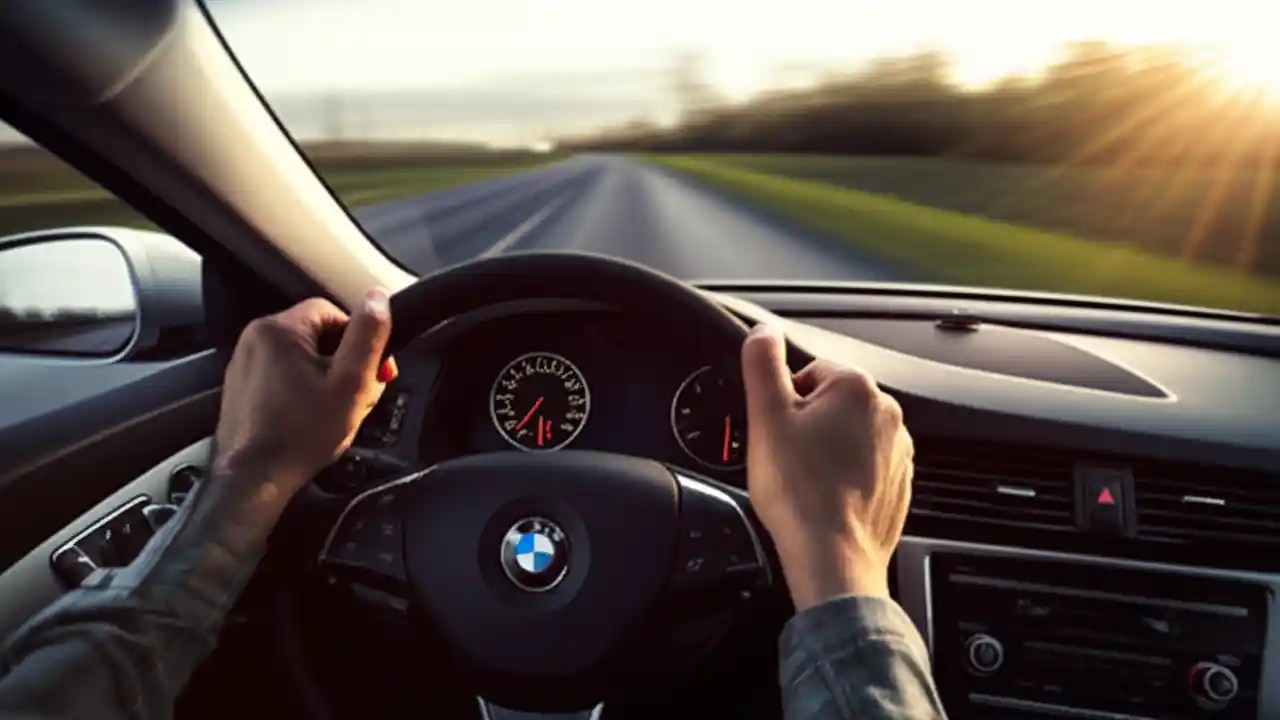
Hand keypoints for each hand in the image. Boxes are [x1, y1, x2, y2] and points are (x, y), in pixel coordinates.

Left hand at [213, 288, 394, 500]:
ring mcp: (243, 363)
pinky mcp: (240, 387)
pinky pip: (282, 376)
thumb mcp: (350, 384)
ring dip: (326, 380)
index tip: (375, 372)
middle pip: (319, 336)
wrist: (253, 480)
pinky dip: (302, 392)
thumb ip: (367, 336)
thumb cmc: (302, 434)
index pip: (335, 313)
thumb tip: (378, 297)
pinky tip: (311, 419)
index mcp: (280, 329)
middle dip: (344, 364)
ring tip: (335, 412)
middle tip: (358, 397)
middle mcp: (255, 338)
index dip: (361, 341)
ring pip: (302, 358)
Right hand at [741, 324, 913, 610]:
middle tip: (787, 459)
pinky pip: (864, 466)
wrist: (833, 557)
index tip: (776, 433)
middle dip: (807, 425)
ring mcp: (898, 450)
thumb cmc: (800, 492)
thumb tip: (762, 332)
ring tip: (806, 481)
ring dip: (826, 450)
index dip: (783, 402)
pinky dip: (844, 477)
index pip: (808, 373)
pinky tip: (825, 497)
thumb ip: (762, 363)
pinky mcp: (899, 482)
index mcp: (855, 387)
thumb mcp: (766, 417)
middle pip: (830, 403)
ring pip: (848, 436)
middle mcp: (887, 412)